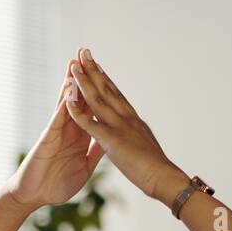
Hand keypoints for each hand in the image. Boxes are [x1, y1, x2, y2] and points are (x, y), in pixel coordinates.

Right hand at [4, 56, 105, 210]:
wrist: (36, 196)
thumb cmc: (56, 184)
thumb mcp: (85, 167)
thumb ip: (96, 151)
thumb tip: (109, 140)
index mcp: (80, 135)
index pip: (91, 107)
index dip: (97, 88)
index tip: (105, 70)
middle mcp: (69, 129)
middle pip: (79, 97)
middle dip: (83, 76)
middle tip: (88, 52)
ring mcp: (58, 132)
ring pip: (66, 102)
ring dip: (71, 82)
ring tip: (75, 61)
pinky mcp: (48, 139)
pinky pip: (57, 119)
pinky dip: (63, 105)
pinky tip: (68, 90)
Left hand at [60, 47, 175, 200]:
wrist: (164, 177)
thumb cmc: (157, 168)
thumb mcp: (145, 146)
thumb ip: (137, 137)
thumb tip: (137, 135)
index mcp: (134, 120)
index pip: (117, 94)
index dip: (105, 79)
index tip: (97, 66)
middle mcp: (126, 118)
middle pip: (107, 89)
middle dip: (94, 70)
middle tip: (83, 52)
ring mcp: (119, 127)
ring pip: (98, 100)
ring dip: (84, 82)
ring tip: (75, 66)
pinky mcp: (112, 140)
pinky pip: (91, 124)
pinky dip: (78, 112)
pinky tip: (67, 101)